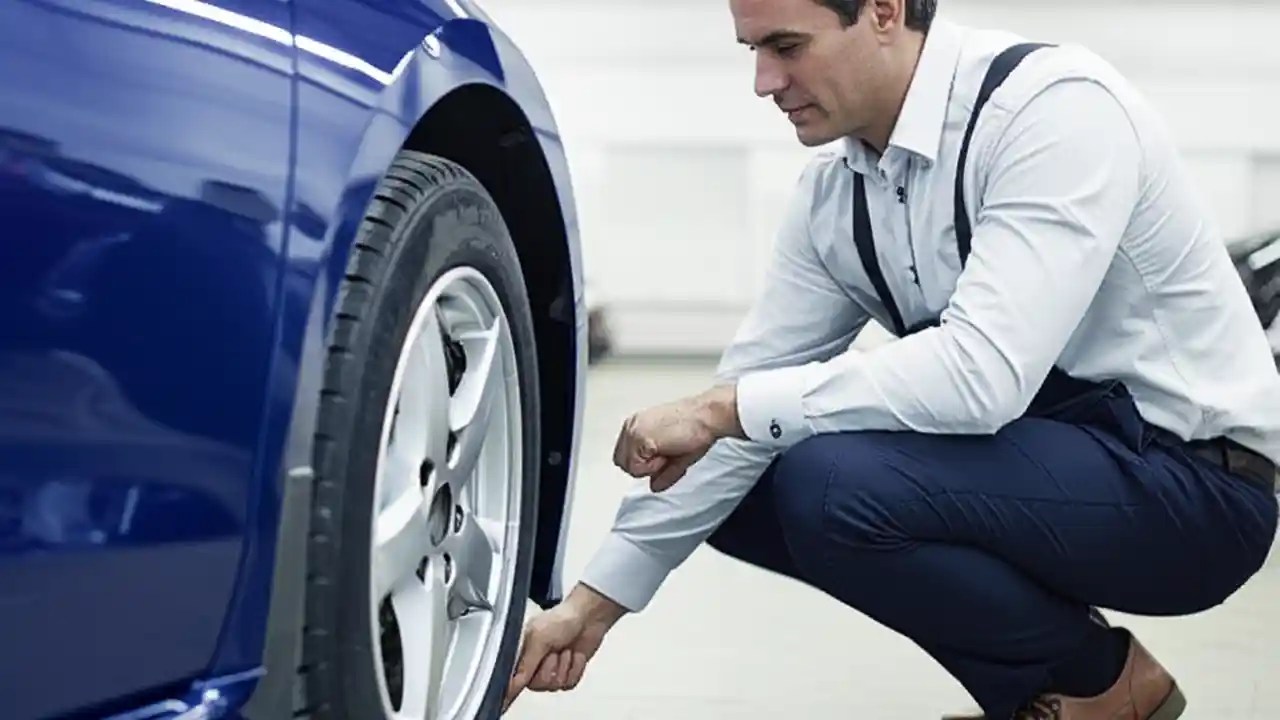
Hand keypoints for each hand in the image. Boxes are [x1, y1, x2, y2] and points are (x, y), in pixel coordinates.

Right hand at [501, 585, 625, 713]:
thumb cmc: (562, 619)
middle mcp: (534, 662)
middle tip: (553, 652)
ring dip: (564, 667)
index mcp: (521, 652)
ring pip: (554, 686)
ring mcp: (551, 669)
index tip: (519, 688)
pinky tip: (575, 655)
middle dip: (549, 669)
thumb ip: (524, 664)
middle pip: (537, 685)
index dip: (516, 685)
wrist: (589, 617)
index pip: (512, 678)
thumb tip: (512, 683)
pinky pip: (569, 684)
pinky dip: (575, 669)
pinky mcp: (567, 672)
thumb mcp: (538, 639)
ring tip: (564, 650)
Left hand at [613, 384, 742, 491]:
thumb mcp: (676, 455)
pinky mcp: (638, 438)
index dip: (644, 464)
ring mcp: (633, 431)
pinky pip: (636, 468)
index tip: (663, 457)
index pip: (625, 455)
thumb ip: (662, 473)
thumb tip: (654, 487)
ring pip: (628, 467)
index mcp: (637, 425)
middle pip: (622, 462)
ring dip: (650, 467)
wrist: (707, 416)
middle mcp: (631, 426)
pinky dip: (653, 467)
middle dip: (644, 467)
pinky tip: (667, 450)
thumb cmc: (696, 429)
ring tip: (668, 451)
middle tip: (666, 456)